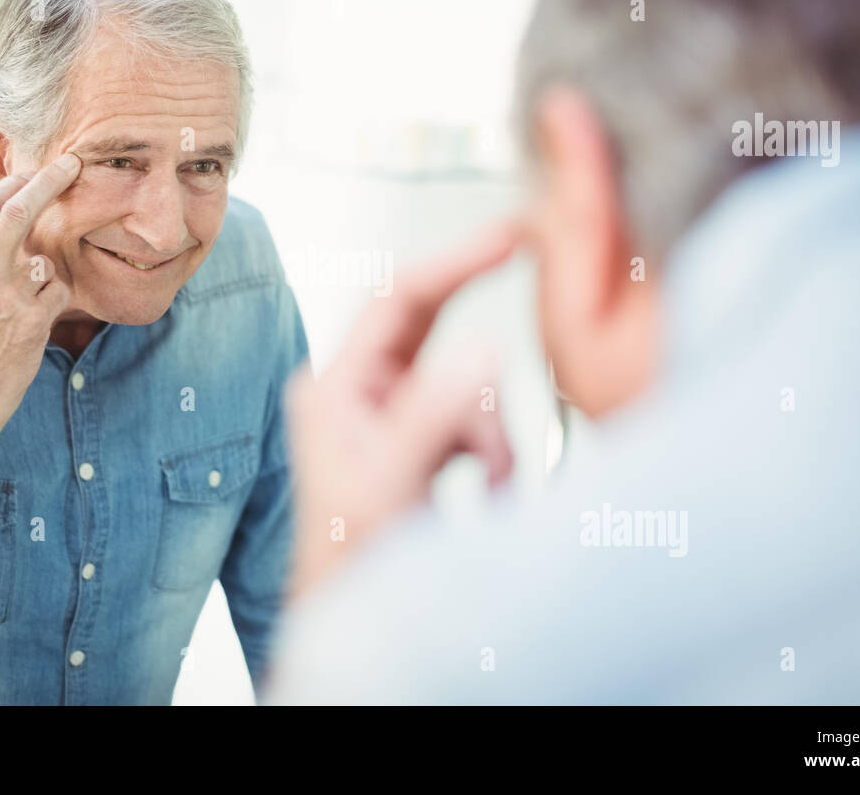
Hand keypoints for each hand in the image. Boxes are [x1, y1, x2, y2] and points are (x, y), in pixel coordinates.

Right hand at [0, 154, 80, 448]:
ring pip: (43, 255)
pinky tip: (34, 318)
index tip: (34, 171)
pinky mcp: (31, 323)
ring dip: (43, 269)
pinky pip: (57, 290)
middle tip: (73, 164)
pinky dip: (53, 298)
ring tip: (24, 298)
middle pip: (19, 209)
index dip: (14, 182)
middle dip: (51, 179)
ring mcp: (4, 298)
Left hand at [285, 219, 521, 596]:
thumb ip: (437, 415)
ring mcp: (393, 419)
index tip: (506, 236)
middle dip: (477, 340)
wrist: (357, 623)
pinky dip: (494, 456)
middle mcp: (361, 394)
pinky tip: (487, 492)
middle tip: (523, 264)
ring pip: (467, 389)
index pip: (396, 300)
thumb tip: (485, 348)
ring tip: (489, 484)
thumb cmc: (351, 561)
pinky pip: (476, 426)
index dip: (453, 260)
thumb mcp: (394, 482)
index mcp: (335, 388)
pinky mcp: (422, 444)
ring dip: (491, 434)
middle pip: (432, 330)